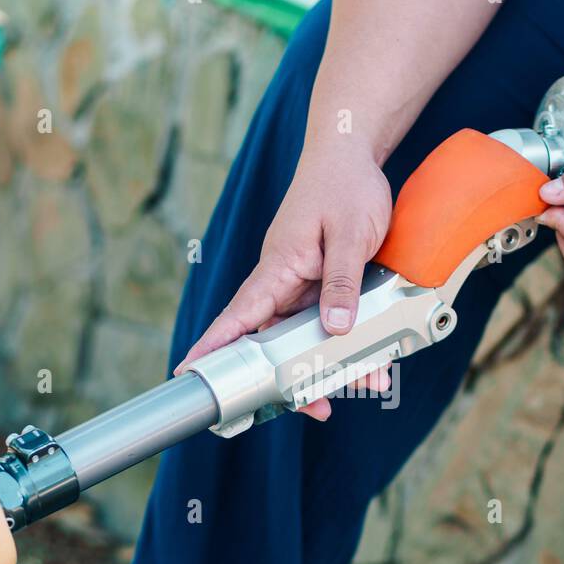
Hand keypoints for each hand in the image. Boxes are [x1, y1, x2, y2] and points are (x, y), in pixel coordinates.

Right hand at [175, 143, 393, 419]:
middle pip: (271, 340)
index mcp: (278, 267)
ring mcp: (300, 283)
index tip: (189, 373)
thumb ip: (341, 282)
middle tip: (317, 408)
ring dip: (328, 363)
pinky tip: (373, 356)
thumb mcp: (350, 234)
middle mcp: (282, 280)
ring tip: (365, 383)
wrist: (352, 155)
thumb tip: (334, 330)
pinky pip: (324, 322)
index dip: (213, 346)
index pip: (237, 314)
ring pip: (302, 336)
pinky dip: (344, 342)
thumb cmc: (344, 186)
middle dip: (287, 379)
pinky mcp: (319, 282)